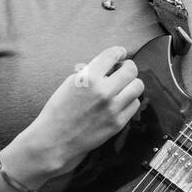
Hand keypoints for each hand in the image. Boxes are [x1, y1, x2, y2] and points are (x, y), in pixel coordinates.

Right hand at [25, 45, 144, 174]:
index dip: (118, 52)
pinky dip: (129, 101)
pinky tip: (119, 102)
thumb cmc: (58, 110)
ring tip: (122, 87)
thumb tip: (110, 65)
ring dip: (131, 83)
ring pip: (137, 86)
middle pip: (131, 69)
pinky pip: (134, 104)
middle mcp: (103, 91)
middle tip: (122, 70)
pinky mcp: (118, 122)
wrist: (54, 140)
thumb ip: (91, 72)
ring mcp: (113, 108)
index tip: (120, 53)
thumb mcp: (70, 83)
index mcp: (88, 77)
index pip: (113, 55)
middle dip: (127, 67)